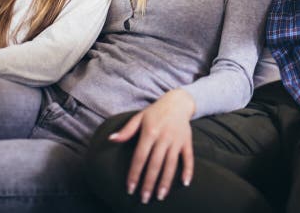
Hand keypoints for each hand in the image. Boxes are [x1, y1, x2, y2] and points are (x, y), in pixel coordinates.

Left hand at [109, 89, 195, 203]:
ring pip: (171, 164)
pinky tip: (185, 184)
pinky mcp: (186, 141)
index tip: (130, 188)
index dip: (135, 173)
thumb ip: (126, 130)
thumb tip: (111, 139)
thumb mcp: (139, 117)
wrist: (178, 101)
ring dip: (166, 181)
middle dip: (149, 183)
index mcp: (150, 132)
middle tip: (144, 198)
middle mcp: (164, 137)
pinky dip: (188, 170)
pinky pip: (188, 158)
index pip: (140, 157)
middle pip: (155, 164)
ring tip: (160, 196)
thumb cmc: (156, 111)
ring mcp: (176, 140)